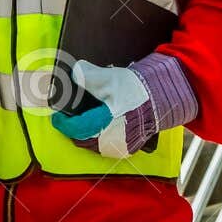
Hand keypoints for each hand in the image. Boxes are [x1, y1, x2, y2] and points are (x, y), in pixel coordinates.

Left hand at [51, 53, 197, 158]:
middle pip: (84, 140)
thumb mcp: (110, 78)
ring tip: (84, 123)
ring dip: (87, 136)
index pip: (76, 128)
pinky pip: (108, 147)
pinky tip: (101, 128)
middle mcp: (112, 140)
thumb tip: (74, 73)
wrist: (165, 97)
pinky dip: (100, 139)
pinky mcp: (130, 147)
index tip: (57, 117)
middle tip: (70, 120)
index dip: (63, 123)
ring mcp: (121, 146)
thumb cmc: (137, 89)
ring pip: (95, 146)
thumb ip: (88, 76)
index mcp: (105, 124)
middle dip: (74, 130)